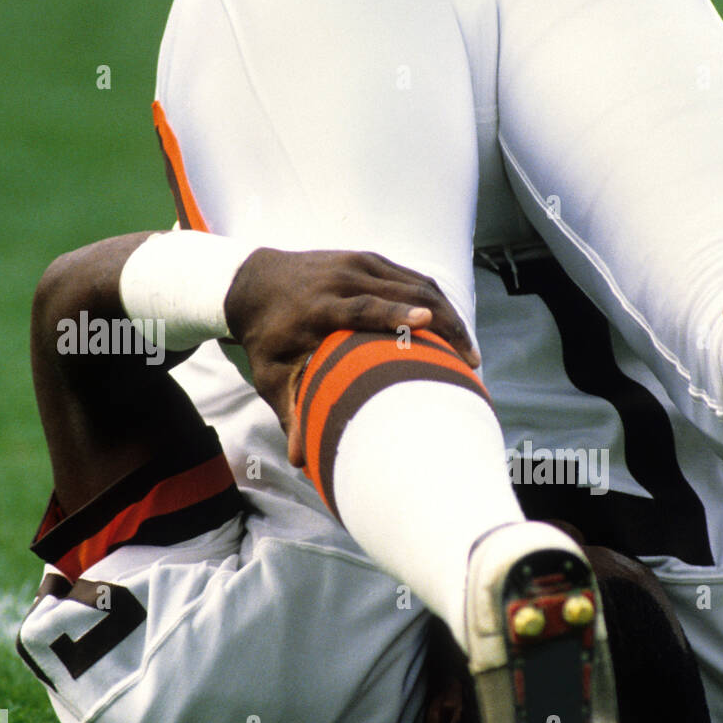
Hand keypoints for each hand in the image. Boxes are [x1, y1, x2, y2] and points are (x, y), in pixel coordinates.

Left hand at [225, 247, 478, 431]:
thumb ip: (290, 413)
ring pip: (417, 283)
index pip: (360, 307)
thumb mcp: (270, 377)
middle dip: (443, 324)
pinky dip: (438, 304)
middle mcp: (341, 278)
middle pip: (403, 293)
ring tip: (469, 353)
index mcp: (317, 306)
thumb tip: (302, 462)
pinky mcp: (371, 260)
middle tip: (470, 362)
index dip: (395, 313)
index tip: (426, 321)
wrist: (253, 282)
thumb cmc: (266, 339)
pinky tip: (454, 332)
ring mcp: (358, 263)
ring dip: (449, 316)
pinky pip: (414, 278)